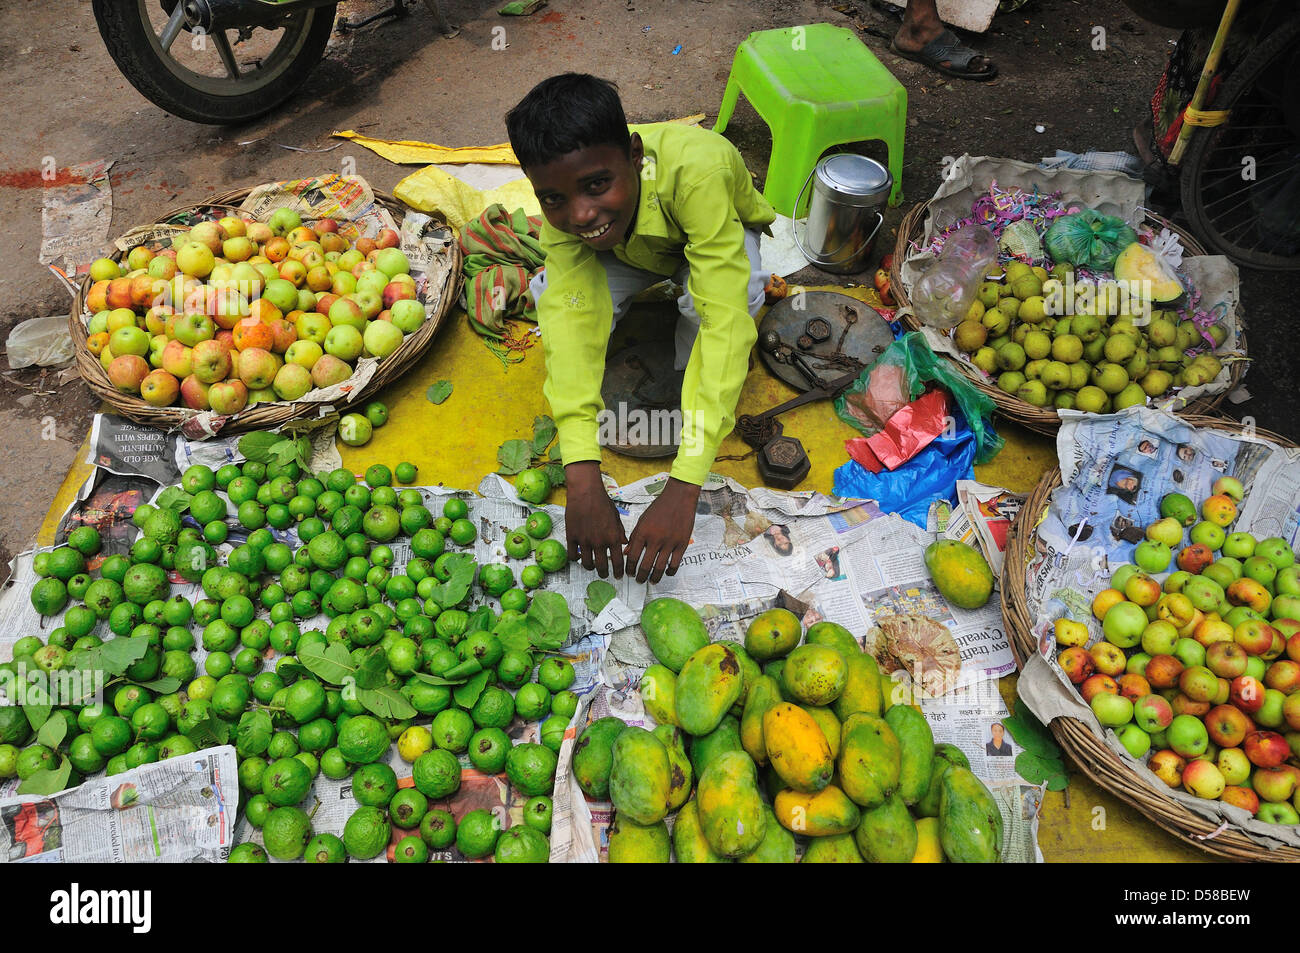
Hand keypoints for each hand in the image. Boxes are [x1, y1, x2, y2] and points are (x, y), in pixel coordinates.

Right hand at [564, 462, 626, 578]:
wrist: (586, 492)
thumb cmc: (602, 502)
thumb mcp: (616, 517)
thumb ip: (620, 532)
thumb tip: (624, 543)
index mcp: (613, 537)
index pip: (618, 562)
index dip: (618, 572)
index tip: (618, 576)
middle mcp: (599, 542)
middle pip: (602, 566)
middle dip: (604, 573)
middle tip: (604, 574)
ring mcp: (584, 541)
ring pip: (587, 564)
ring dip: (590, 567)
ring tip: (591, 566)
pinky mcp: (572, 537)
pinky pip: (572, 555)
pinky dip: (575, 558)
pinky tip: (578, 556)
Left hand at [623, 478, 699, 583]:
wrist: (679, 498)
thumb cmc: (659, 508)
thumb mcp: (642, 520)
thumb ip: (634, 537)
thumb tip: (627, 553)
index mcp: (642, 532)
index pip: (632, 556)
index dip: (629, 568)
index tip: (629, 573)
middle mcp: (655, 539)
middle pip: (644, 565)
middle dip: (639, 576)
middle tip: (638, 580)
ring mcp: (669, 542)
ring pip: (659, 568)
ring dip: (654, 578)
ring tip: (651, 581)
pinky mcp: (682, 544)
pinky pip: (675, 564)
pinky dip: (670, 572)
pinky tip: (667, 573)